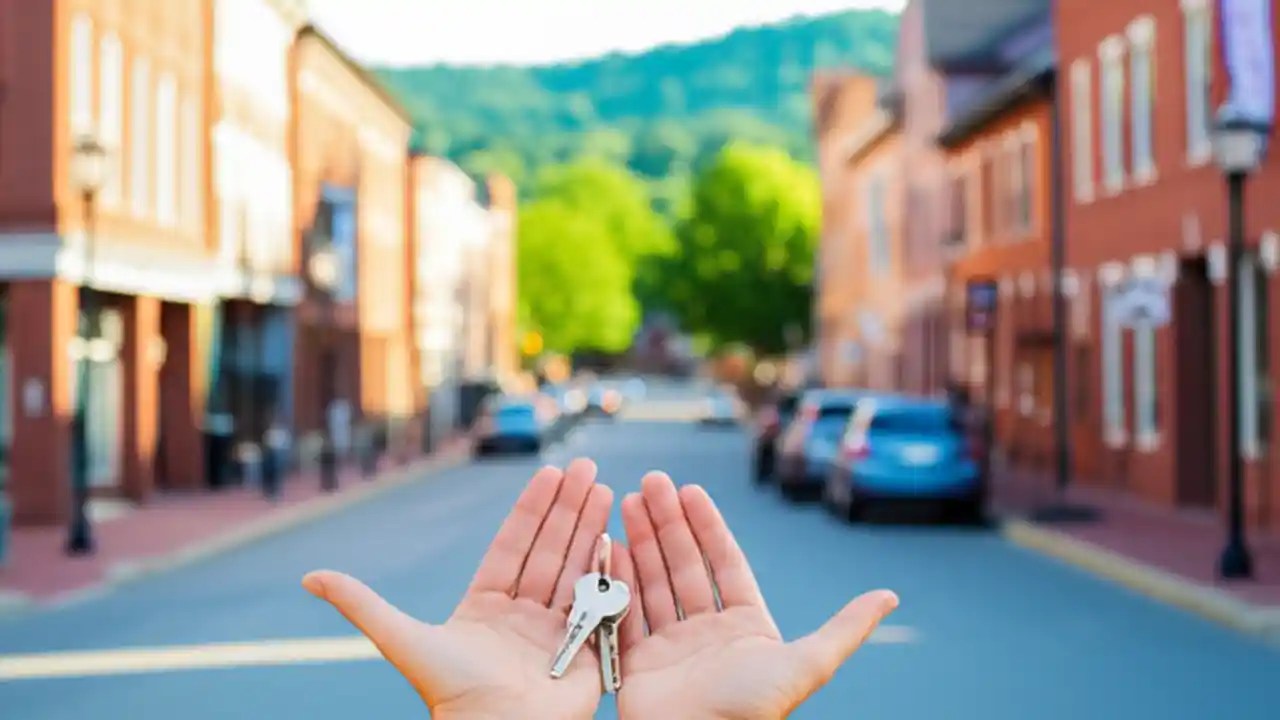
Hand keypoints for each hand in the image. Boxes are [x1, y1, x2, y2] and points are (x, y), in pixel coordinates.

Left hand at [303, 459, 613, 718]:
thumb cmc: (451, 693)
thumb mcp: (403, 639)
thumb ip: (362, 605)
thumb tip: (309, 576)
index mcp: (487, 607)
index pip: (515, 546)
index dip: (534, 509)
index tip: (550, 472)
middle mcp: (524, 615)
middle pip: (551, 549)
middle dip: (570, 508)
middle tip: (588, 467)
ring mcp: (557, 633)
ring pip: (577, 569)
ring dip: (592, 529)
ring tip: (606, 489)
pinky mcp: (586, 653)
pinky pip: (602, 604)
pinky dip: (611, 571)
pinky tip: (620, 538)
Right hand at [612, 472, 897, 719]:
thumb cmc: (756, 709)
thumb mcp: (809, 663)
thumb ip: (845, 627)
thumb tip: (890, 595)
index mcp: (746, 628)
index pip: (724, 563)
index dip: (707, 525)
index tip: (689, 490)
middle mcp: (708, 633)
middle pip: (685, 565)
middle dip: (667, 522)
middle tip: (651, 482)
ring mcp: (671, 647)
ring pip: (654, 582)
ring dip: (641, 541)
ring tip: (627, 500)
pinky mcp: (638, 664)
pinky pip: (625, 612)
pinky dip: (617, 579)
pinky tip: (611, 545)